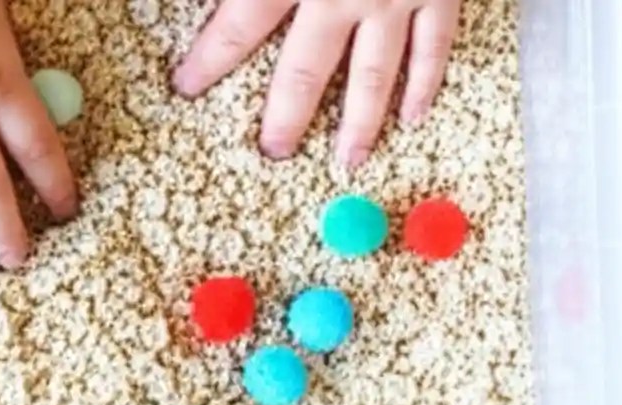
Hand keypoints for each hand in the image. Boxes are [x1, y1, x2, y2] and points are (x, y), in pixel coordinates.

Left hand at [172, 0, 461, 166]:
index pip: (240, 26)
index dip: (210, 59)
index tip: (186, 86)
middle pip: (306, 70)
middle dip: (287, 116)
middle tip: (275, 152)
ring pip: (374, 74)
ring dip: (359, 123)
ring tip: (347, 161)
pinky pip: (435, 45)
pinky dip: (426, 83)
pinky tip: (415, 116)